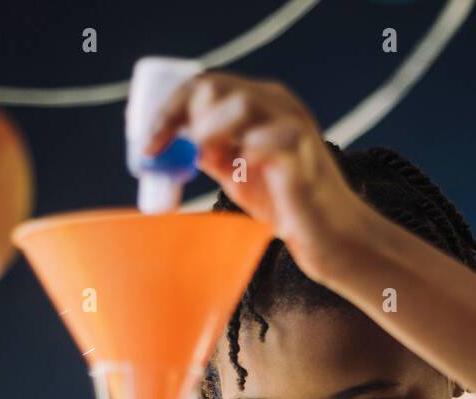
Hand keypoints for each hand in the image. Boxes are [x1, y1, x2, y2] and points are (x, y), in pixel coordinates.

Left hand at [142, 71, 370, 280]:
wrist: (327, 234)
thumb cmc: (285, 203)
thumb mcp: (237, 173)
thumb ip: (212, 152)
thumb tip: (175, 142)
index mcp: (261, 104)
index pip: (204, 86)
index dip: (168, 111)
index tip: (147, 145)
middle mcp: (278, 105)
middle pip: (216, 86)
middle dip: (185, 119)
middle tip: (177, 155)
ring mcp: (293, 124)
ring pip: (239, 104)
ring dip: (213, 134)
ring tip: (216, 163)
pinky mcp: (302, 152)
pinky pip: (265, 140)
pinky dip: (245, 156)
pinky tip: (245, 173)